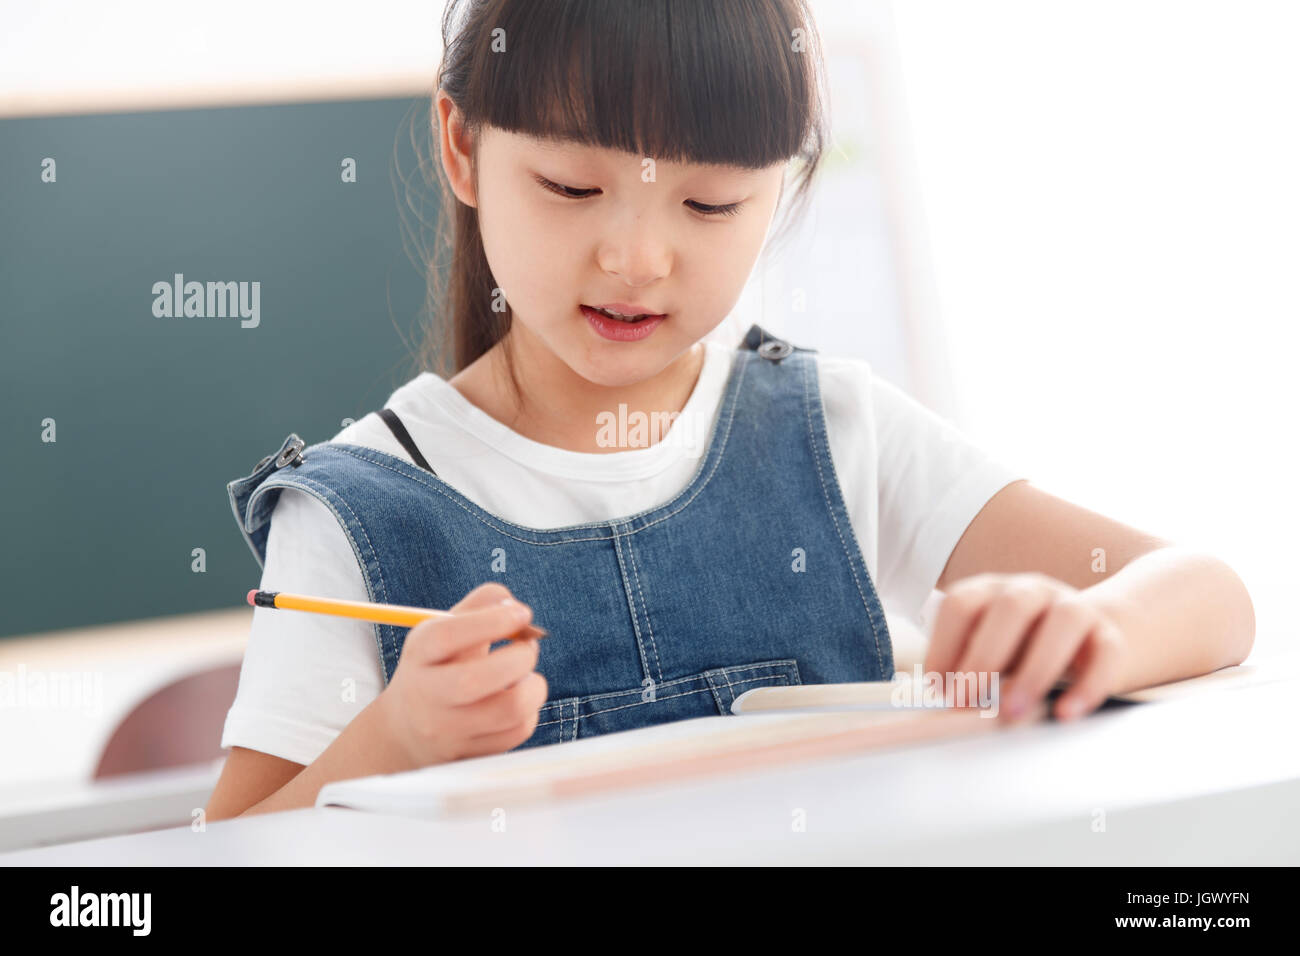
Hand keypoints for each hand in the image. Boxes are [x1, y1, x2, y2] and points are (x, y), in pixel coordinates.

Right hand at [378, 581, 548, 766]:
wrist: (409, 728)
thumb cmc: (440, 665)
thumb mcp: (446, 628)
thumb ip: (482, 605)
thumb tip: (517, 609)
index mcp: (419, 654)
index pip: (447, 636)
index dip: (491, 621)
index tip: (521, 614)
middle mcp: (427, 694)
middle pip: (476, 680)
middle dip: (519, 657)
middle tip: (527, 649)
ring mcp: (448, 730)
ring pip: (510, 710)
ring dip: (533, 686)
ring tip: (525, 677)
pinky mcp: (470, 753)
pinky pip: (518, 731)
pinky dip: (529, 711)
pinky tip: (516, 700)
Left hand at [922, 572, 1129, 721]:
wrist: (1090, 637)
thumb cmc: (1024, 647)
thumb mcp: (991, 651)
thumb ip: (968, 667)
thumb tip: (945, 697)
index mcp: (994, 590)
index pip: (962, 603)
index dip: (944, 644)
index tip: (936, 687)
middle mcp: (1033, 590)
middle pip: (1010, 607)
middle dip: (984, 656)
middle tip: (965, 701)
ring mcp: (1075, 607)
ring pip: (1063, 622)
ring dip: (1034, 670)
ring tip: (1012, 712)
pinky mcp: (1109, 636)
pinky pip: (1106, 655)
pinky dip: (1087, 686)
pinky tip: (1065, 713)